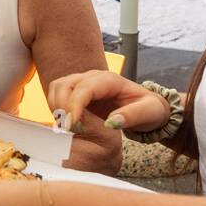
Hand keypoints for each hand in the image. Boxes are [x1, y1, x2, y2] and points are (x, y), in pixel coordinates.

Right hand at [47, 70, 169, 132]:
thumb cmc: (149, 109)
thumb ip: (132, 116)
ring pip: (57, 87)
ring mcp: (83, 82)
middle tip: (67, 128)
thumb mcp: (149, 112)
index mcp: (110, 80)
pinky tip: (66, 122)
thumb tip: (111, 123)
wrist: (147, 108)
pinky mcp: (77, 91)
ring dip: (56, 106)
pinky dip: (56, 107)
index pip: (83, 88)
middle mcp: (93, 77)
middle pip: (64, 84)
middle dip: (61, 106)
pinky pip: (58, 94)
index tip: (72, 125)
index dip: (74, 105)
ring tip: (65, 125)